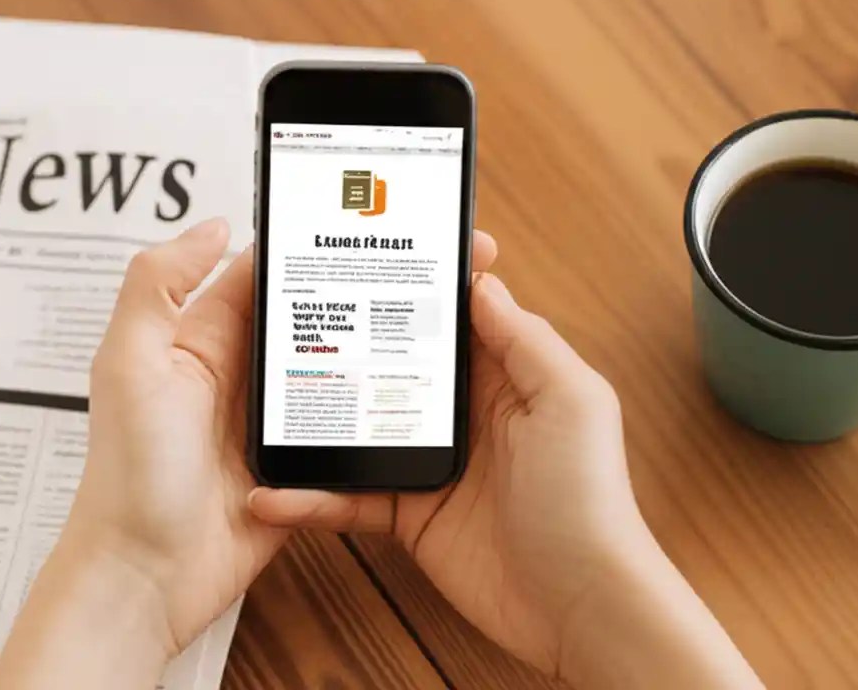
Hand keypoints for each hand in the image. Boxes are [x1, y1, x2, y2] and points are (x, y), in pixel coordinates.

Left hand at [0, 218, 497, 688]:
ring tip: (422, 324)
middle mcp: (237, 378)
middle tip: (407, 270)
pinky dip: (367, 414)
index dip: (297, 250)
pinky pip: (339, 430)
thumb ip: (157, 286)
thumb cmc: (129, 475)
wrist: (147, 576)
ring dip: (366, 354)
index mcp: (198, 343)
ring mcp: (268, 425)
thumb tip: (212, 226)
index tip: (347, 224)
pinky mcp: (297, 468)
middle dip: (346, 297)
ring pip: (330, 372)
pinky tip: (407, 398)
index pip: (256, 279)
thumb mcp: (130, 364)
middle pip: (302, 323)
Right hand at [250, 275, 761, 687]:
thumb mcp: (571, 400)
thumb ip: (525, 340)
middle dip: (350, 340)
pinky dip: (312, 496)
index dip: (419, 286)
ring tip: (268, 397)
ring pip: (362, 425)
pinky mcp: (409, 513)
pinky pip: (350, 496)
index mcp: (508, 376)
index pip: (455, 316)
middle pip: (396, 362)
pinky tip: (274, 492)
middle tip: (294, 315)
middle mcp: (468, 414)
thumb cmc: (589, 500)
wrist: (577, 603)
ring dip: (319, 416)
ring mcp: (433, 463)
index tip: (373, 254)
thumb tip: (482, 284)